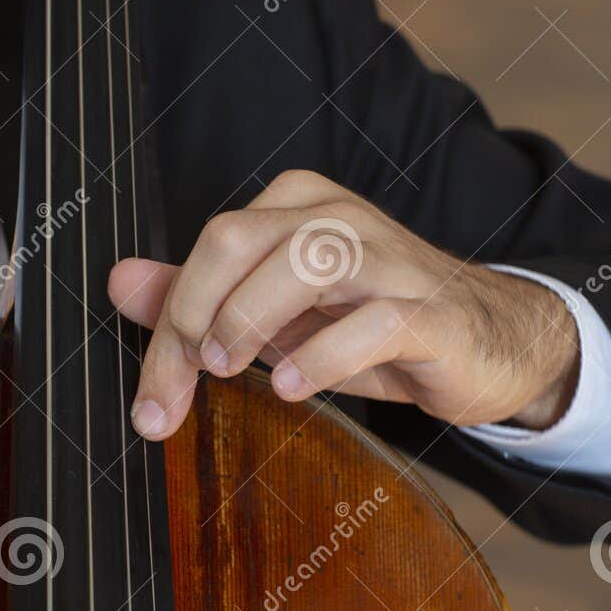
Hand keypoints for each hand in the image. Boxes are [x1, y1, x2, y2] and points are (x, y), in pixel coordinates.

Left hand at [107, 170, 580, 440]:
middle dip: (193, 317)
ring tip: (232, 370)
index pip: (210, 248)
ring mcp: (389, 261)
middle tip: (186, 383)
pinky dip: (322, 356)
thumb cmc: (373, 326)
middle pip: (238, 241)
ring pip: (304, 262)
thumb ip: (198, 297)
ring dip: (251, 320)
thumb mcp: (275, 317)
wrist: (489, 342)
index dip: (168, 324)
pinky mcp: (430, 311)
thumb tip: (120, 282)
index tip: (151, 404)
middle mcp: (338, 219)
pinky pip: (373, 321)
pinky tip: (291, 387)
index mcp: (296, 207)